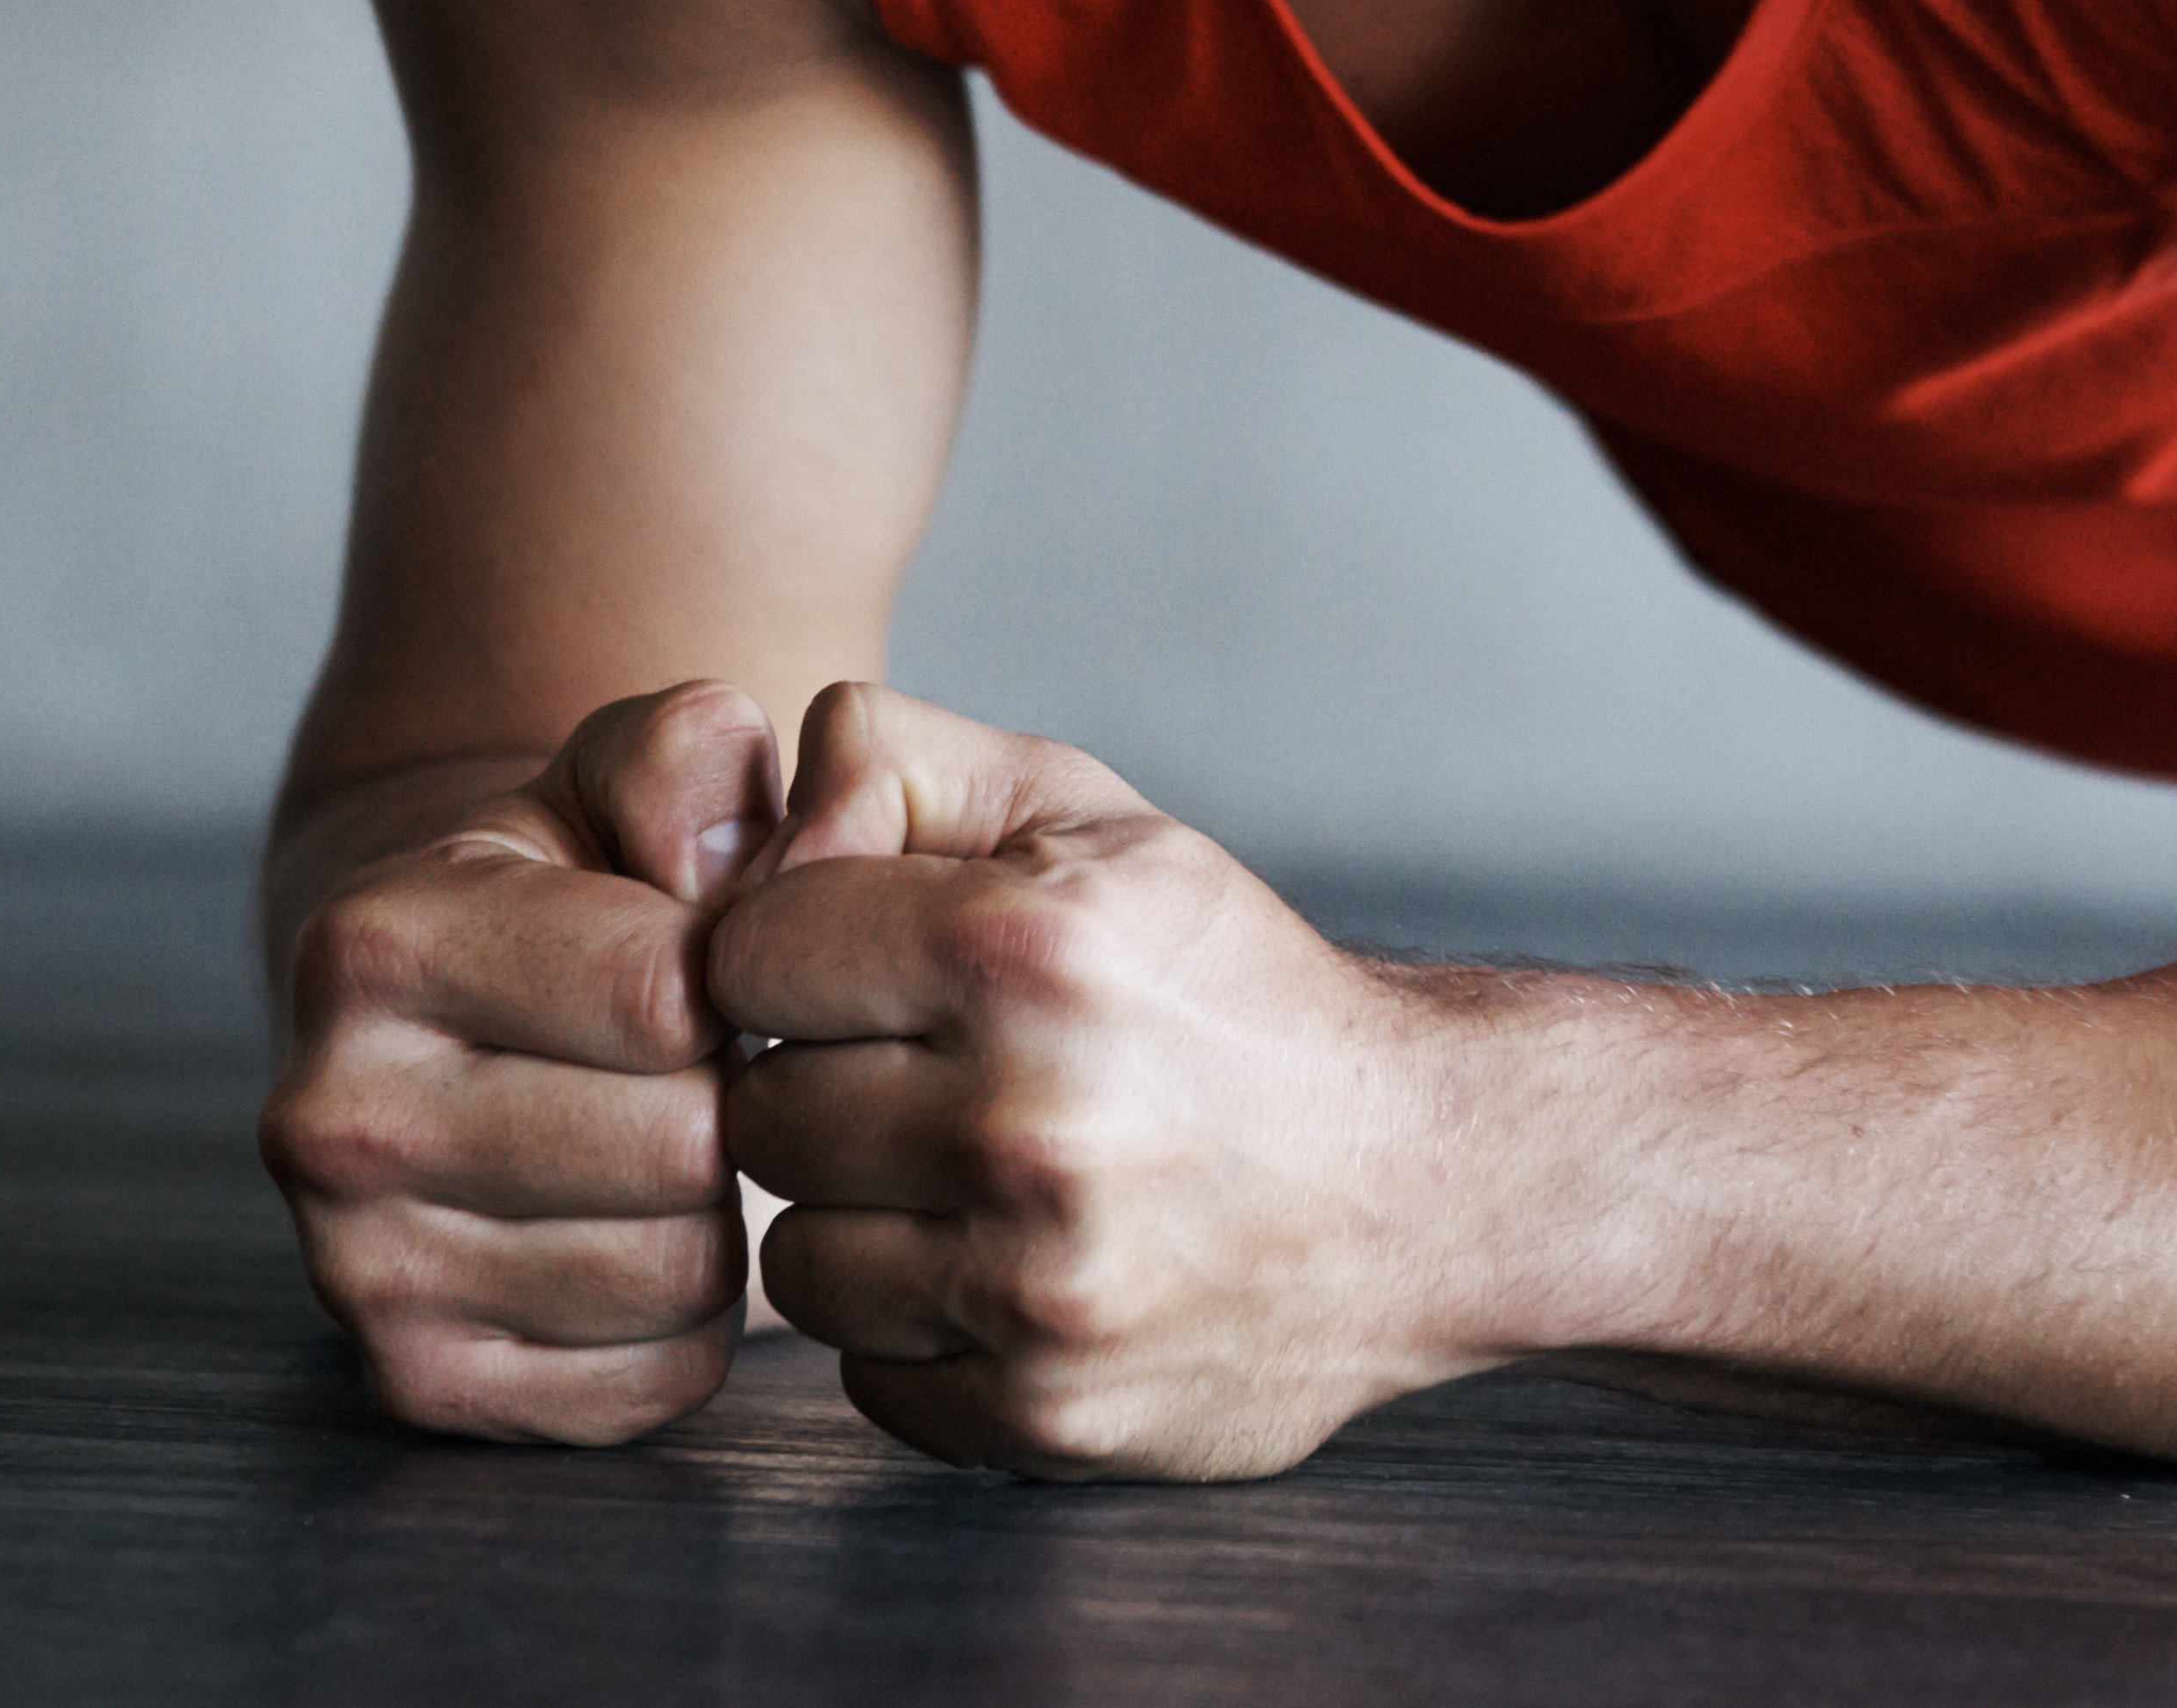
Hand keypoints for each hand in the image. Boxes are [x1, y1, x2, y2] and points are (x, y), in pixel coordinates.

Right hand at [260, 682, 781, 1442]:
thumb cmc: (588, 883)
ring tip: (679, 1142)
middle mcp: (331, 1120)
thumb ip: (695, 754)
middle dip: (739, 1097)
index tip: (719, 960)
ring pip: (676, 1274)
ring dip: (725, 1210)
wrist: (470, 1021)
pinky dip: (695, 1319)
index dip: (746, 976)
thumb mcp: (632, 771)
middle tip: (712, 1067)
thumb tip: (753, 846)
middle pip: (680, 1147)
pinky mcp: (420, 1385)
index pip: (670, 998)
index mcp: (373, 945)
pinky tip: (651, 1233)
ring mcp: (358, 1274)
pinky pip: (655, 1380)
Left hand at [710, 684, 1501, 1478]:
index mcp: (1028, 950)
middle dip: (834, 1088)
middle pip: (758, 1112)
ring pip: (797, 1259)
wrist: (1429, 1177)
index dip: (802, 959)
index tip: (875, 976)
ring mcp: (1035, 1284)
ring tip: (985, 1180)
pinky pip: (867, 1374)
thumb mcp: (1100, 823)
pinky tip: (1020, 1269)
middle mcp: (1027, 1122)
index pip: (747, 955)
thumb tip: (760, 819)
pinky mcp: (1045, 1412)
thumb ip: (905, 764)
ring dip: (871, 1221)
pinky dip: (928, 1329)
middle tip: (946, 1079)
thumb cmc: (1240, 992)